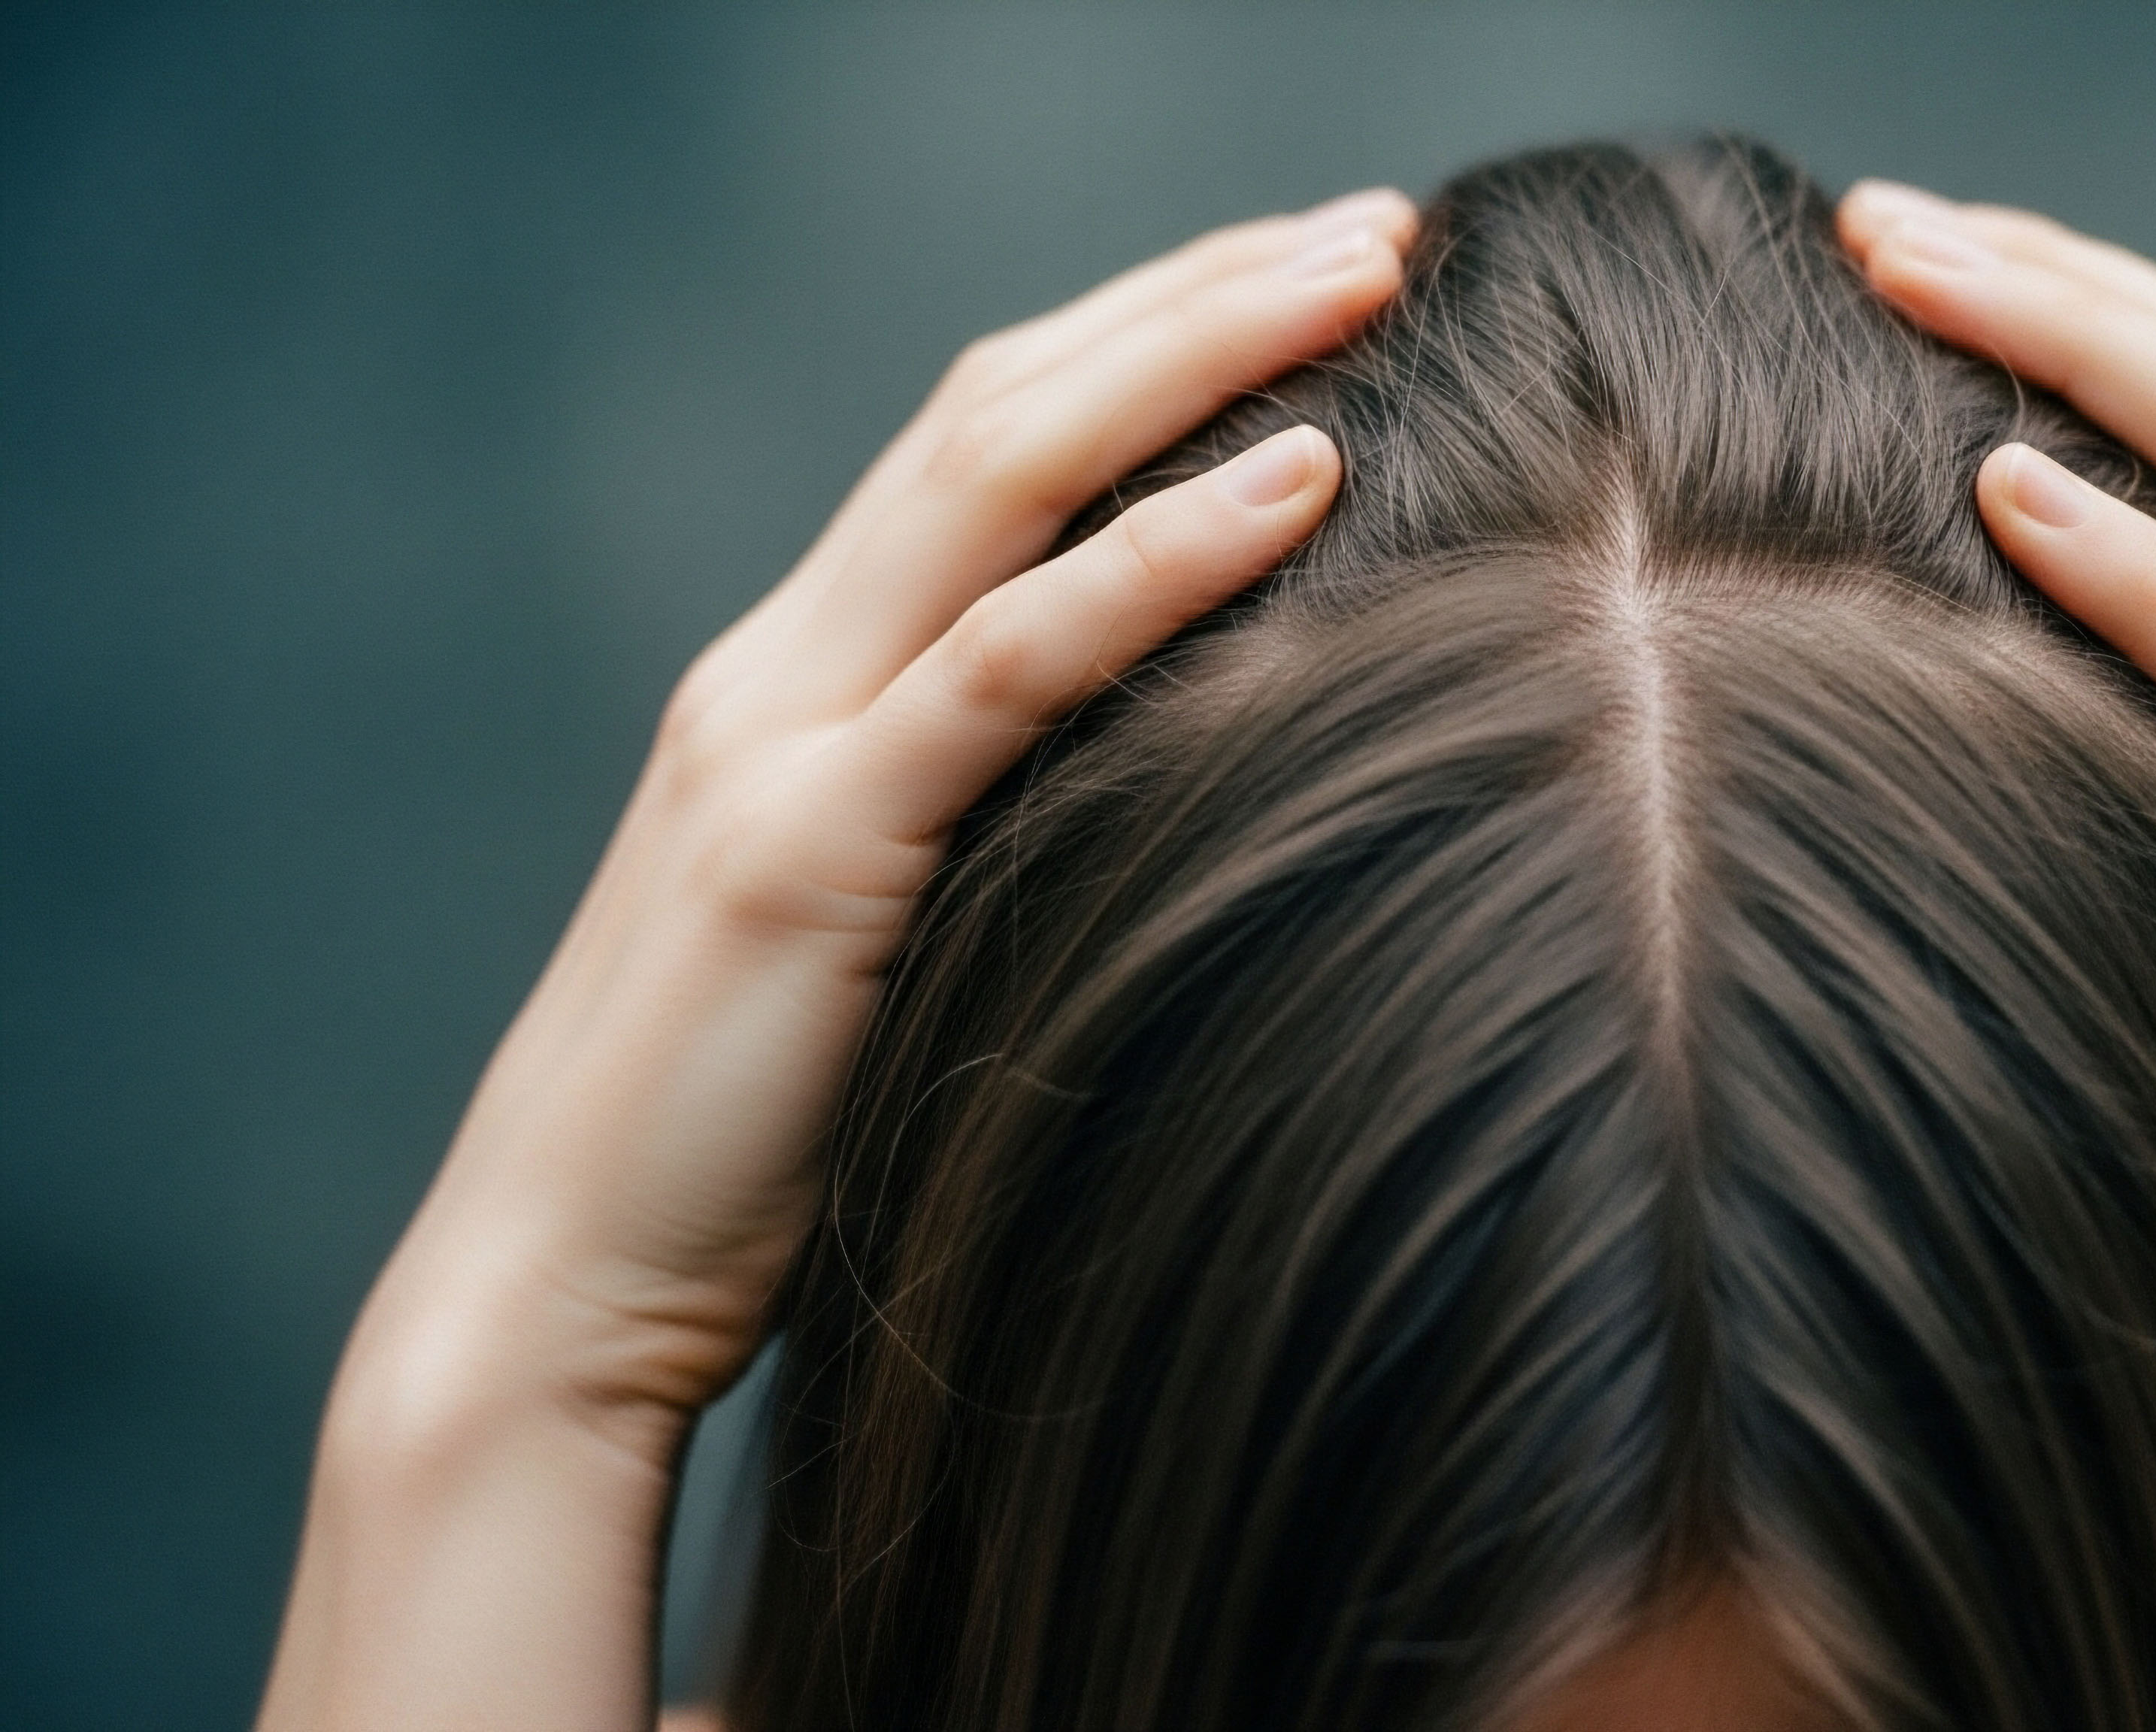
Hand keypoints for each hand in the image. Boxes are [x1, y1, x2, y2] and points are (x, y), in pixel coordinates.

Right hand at [261, 189, 1410, 1731]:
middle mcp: (781, 668)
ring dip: (1195, 355)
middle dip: (1194, 292)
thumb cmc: (747, 1143)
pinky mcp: (811, 851)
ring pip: (998, 475)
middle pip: (1000, 403)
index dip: (1148, 333)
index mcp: (803, 679)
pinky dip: (1155, 560)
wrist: (558, 1292)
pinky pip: (1005, 665)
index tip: (1311, 280)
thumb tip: (1182, 791)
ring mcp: (785, 743)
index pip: (984, 437)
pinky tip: (1296, 480)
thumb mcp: (888, 934)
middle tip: (1379, 224)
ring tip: (1370, 278)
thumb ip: (988, 827)